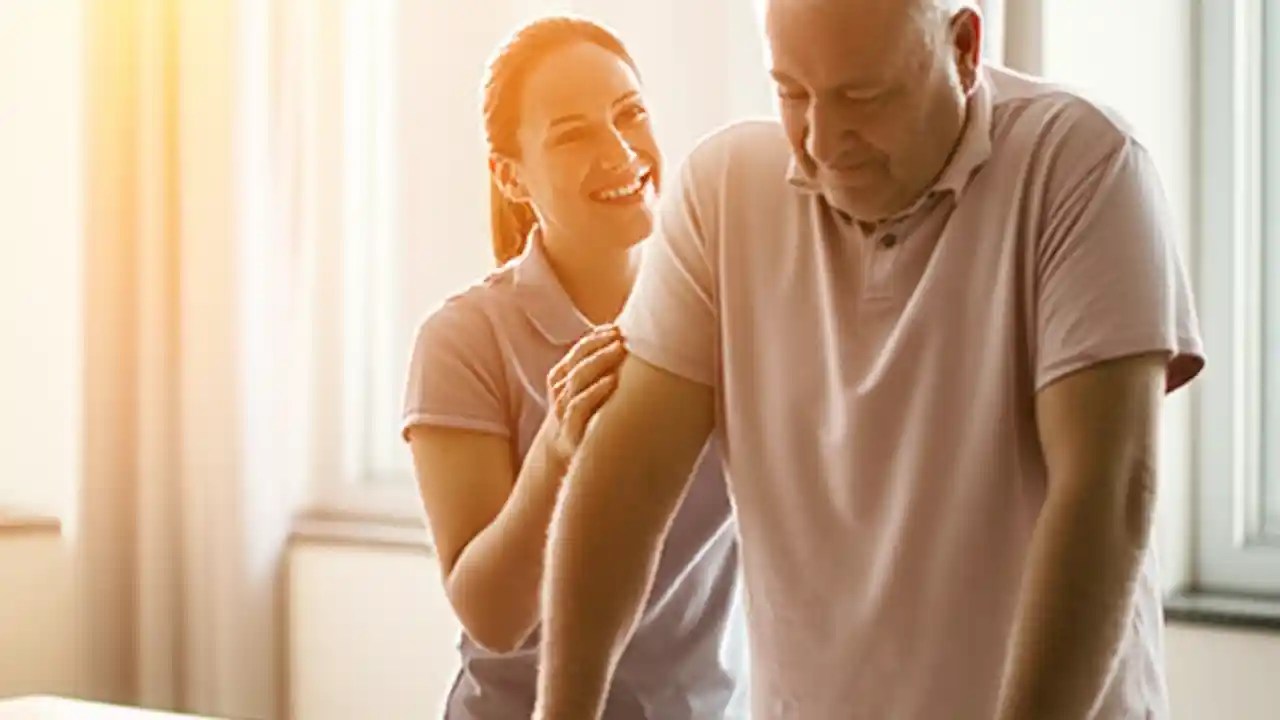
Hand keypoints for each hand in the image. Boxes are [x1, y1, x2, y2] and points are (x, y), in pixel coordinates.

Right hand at [545, 324, 626, 466]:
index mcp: (563, 379)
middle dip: (599, 345)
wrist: (567, 457)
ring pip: (577, 379)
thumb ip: (602, 372)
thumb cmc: (588, 420)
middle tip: (622, 337)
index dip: (596, 337)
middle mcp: (561, 392)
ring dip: (599, 361)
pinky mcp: (570, 432)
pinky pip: (579, 407)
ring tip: (619, 349)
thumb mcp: (588, 394)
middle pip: (577, 361)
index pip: (577, 351)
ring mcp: (563, 412)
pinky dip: (594, 391)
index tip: (618, 327)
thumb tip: (632, 346)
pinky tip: (611, 381)